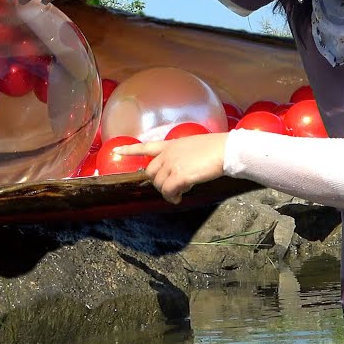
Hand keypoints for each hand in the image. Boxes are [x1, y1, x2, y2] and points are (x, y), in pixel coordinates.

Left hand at [113, 134, 228, 203]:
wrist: (226, 150)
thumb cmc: (217, 148)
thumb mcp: (193, 146)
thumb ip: (182, 156)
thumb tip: (182, 170)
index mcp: (171, 145)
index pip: (146, 146)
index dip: (130, 149)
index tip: (117, 149)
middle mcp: (168, 154)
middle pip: (151, 172)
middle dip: (158, 182)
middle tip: (172, 188)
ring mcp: (173, 164)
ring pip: (159, 184)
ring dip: (167, 191)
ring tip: (179, 193)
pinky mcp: (180, 176)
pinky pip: (169, 191)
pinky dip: (172, 197)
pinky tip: (179, 198)